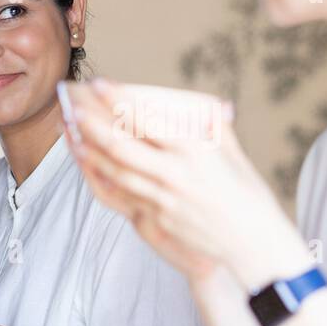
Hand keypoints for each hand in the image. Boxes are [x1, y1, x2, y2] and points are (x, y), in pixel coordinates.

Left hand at [62, 78, 311, 289]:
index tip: (99, 84)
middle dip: (93, 123)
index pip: (148, 119)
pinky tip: (89, 165)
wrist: (253, 241)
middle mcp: (176, 174)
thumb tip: (204, 106)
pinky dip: (102, 177)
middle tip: (74, 106)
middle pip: (122, 145)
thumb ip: (212, 127)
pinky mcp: (158, 219)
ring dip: (90, 150)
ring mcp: (164, 199)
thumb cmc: (247, 193)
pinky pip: (123, 196)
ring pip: (116, 171)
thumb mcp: (232, 152)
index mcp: (196, 150)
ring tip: (73, 132)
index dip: (119, 100)